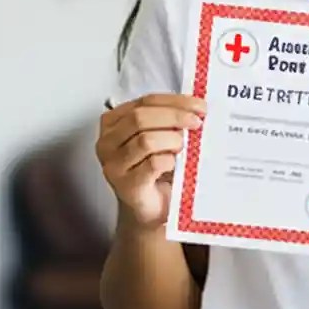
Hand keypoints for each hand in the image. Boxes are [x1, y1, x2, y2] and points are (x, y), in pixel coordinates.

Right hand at [94, 94, 205, 228]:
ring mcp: (114, 165)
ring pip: (145, 140)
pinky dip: (170, 161)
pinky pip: (152, 164)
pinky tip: (175, 165)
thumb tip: (198, 107)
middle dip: (175, 116)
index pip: (146, 101)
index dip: (176, 101)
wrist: (153, 207)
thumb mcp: (162, 136)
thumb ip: (171, 119)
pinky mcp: (126, 185)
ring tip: (184, 147)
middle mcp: (108, 142)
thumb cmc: (158, 169)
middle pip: (141, 117)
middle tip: (197, 123)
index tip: (200, 106)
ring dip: (172, 140)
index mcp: (115, 122)